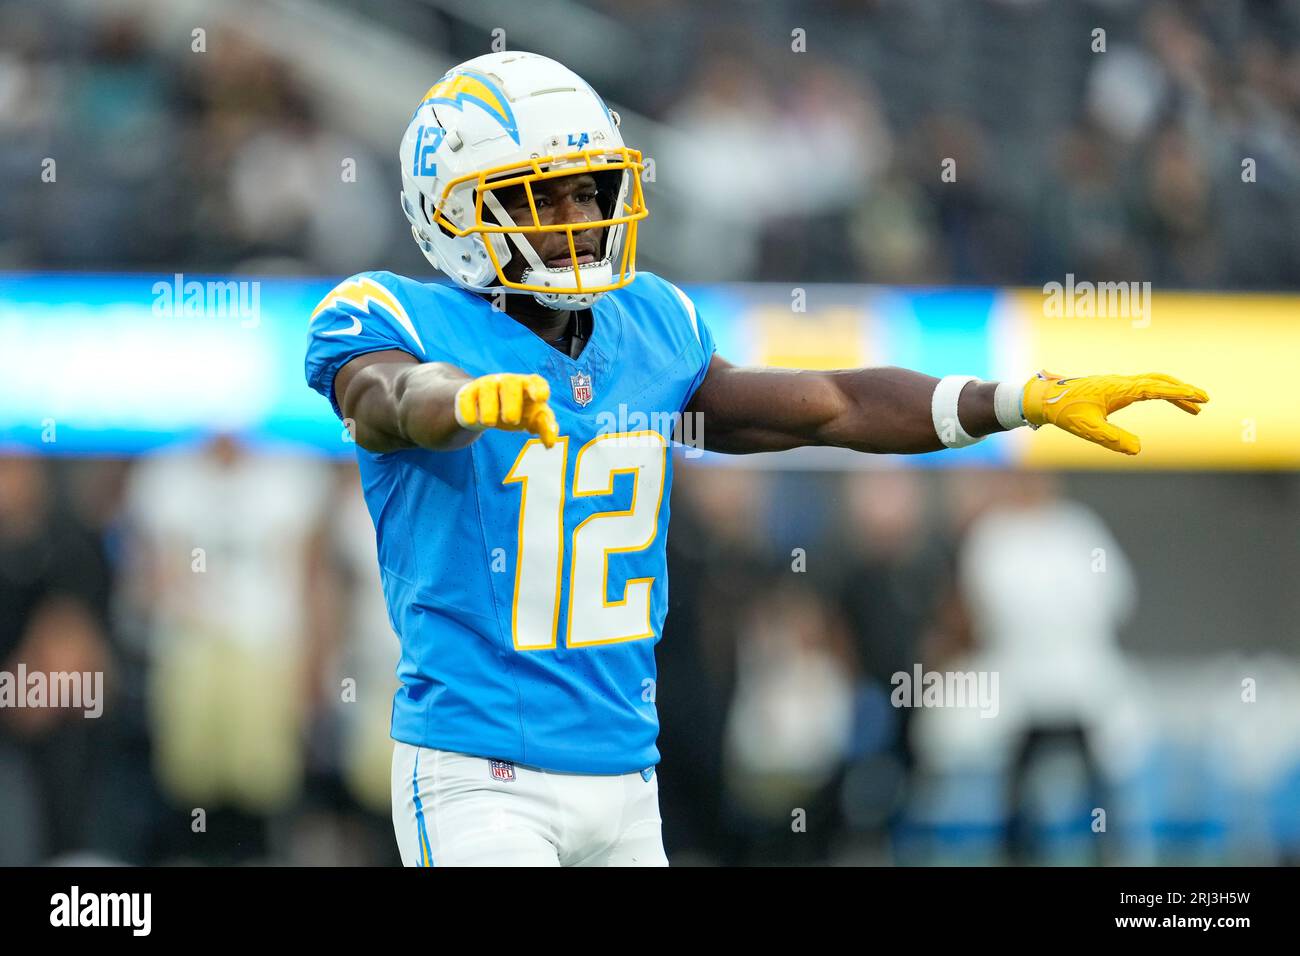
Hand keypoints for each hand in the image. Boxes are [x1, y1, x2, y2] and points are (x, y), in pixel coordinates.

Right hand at [454, 373, 558, 447]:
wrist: (486, 411)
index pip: (536, 381)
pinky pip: (466, 400)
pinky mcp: (467, 393)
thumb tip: (550, 443)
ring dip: (489, 409)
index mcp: (527, 386)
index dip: (538, 388)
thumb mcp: (533, 419)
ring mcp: (486, 385)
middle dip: (511, 403)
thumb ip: (545, 427)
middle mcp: (507, 381)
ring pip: (487, 390)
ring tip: (491, 423)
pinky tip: (474, 422)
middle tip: (511, 421)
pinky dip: (470, 414)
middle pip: (511, 384)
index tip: (540, 399)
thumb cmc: (517, 412)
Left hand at [1022, 370, 1208, 454]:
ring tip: (1195, 409)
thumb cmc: (1063, 413)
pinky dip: (1159, 394)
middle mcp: (1120, 382)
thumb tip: (1137, 450)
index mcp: (1118, 389)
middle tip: (1205, 401)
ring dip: (1174, 393)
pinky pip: (1143, 387)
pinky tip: (1165, 403)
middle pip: (1160, 381)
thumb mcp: (1087, 429)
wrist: (1044, 398)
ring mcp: (1117, 383)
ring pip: (1153, 383)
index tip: (1199, 397)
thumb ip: (1112, 439)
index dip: (1178, 393)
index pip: (1155, 388)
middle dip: (1183, 390)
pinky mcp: (1113, 388)